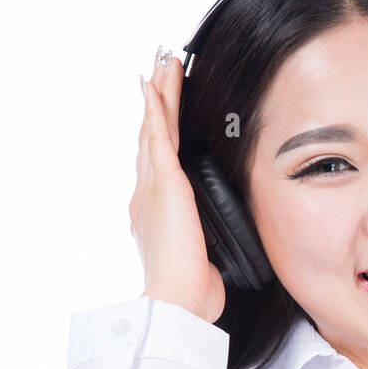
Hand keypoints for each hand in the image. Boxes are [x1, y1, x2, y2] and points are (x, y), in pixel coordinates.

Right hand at [129, 50, 225, 323]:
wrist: (177, 301)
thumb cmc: (190, 293)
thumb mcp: (204, 262)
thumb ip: (208, 247)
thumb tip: (219, 255)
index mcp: (155, 214)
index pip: (158, 166)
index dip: (158, 137)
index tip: (161, 115)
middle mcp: (147, 196)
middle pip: (151, 140)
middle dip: (155, 106)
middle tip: (158, 75)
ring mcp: (152, 188)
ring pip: (153, 130)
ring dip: (158, 96)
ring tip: (162, 67)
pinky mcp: (164, 184)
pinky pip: (158, 136)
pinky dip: (156, 107)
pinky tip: (157, 84)